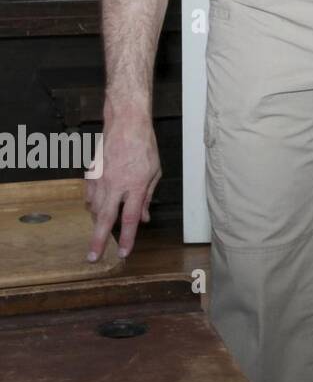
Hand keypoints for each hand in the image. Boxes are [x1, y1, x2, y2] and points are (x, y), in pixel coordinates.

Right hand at [85, 110, 160, 261]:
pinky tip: (96, 207)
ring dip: (97, 222)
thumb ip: (147, 197)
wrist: (126, 124)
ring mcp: (100, 179)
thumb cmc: (145, 147)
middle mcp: (115, 185)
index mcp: (135, 186)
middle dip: (98, 241)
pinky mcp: (90, 173)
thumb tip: (143, 218)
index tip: (123, 253)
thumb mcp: (155, 172)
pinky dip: (92, 204)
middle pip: (104, 219)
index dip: (127, 238)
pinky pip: (89, 195)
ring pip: (94, 208)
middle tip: (92, 257)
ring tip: (100, 230)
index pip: (129, 219)